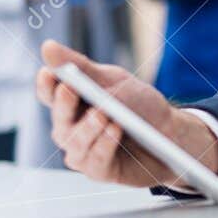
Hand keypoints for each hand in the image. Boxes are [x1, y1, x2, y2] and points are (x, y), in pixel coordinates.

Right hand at [34, 41, 217, 187]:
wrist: (171, 134)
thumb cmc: (139, 105)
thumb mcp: (113, 81)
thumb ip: (81, 68)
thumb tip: (47, 46)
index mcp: (73, 103)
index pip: (49, 94)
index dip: (46, 84)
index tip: (49, 72)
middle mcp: (72, 129)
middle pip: (59, 119)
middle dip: (64, 104)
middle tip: (71, 89)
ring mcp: (83, 151)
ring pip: (74, 143)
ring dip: (89, 127)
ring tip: (105, 114)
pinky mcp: (98, 170)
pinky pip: (94, 161)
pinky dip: (105, 144)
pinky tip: (115, 130)